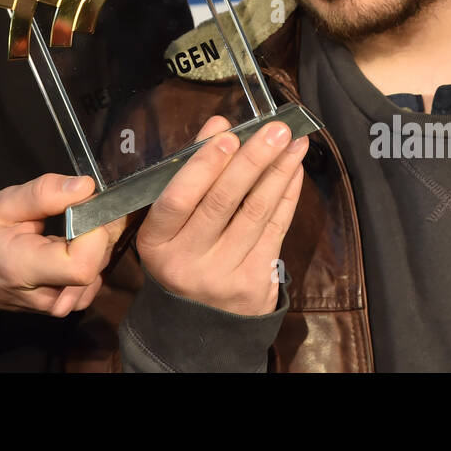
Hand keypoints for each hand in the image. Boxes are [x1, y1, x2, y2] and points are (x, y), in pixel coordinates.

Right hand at [0, 174, 125, 317]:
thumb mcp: (1, 204)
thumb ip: (44, 194)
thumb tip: (86, 186)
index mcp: (26, 269)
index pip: (84, 264)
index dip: (93, 231)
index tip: (82, 205)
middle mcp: (46, 296)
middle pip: (96, 264)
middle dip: (95, 229)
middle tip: (74, 208)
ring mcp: (55, 306)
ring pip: (98, 271)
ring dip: (92, 243)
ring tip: (67, 225)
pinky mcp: (62, 305)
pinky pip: (91, 280)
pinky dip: (87, 257)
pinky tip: (67, 244)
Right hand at [135, 115, 307, 315]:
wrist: (196, 324)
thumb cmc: (181, 253)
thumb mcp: (170, 222)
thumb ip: (191, 171)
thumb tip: (219, 125)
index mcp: (156, 243)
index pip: (177, 200)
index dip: (203, 167)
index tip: (228, 136)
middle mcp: (186, 263)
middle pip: (222, 203)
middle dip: (252, 161)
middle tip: (276, 129)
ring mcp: (222, 277)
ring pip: (255, 214)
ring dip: (278, 172)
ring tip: (294, 141)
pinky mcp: (254, 285)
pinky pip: (275, 231)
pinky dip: (287, 196)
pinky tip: (293, 170)